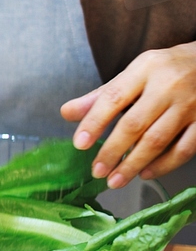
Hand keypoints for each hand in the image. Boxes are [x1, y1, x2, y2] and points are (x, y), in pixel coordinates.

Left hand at [62, 42, 195, 187]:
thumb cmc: (164, 71)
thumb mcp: (132, 74)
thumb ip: (100, 96)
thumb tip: (66, 113)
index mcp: (144, 69)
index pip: (113, 97)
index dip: (94, 122)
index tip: (80, 144)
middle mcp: (167, 86)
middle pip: (134, 124)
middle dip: (112, 151)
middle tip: (97, 171)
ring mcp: (190, 104)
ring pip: (158, 140)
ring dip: (133, 164)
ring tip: (115, 180)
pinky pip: (184, 148)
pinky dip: (164, 165)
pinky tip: (146, 173)